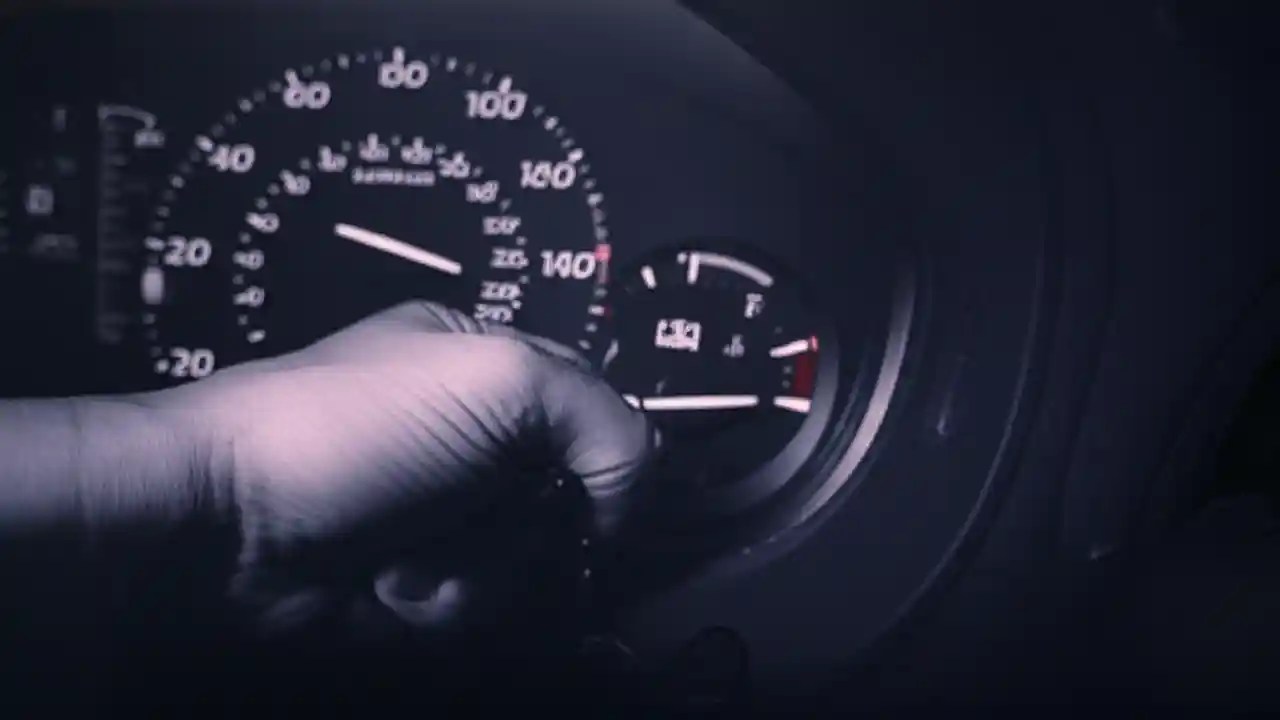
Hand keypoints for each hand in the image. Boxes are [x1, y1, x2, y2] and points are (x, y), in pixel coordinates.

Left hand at [152, 301, 653, 632]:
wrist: (222, 528)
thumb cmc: (345, 426)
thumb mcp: (496, 374)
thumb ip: (598, 410)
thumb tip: (638, 484)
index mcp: (487, 368)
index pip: (596, 411)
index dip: (611, 456)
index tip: (601, 490)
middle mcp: (475, 442)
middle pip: (574, 499)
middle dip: (533, 518)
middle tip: (486, 505)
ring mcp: (450, 516)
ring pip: (535, 563)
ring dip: (483, 566)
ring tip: (416, 549)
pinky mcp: (425, 584)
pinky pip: (486, 608)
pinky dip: (447, 603)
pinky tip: (393, 582)